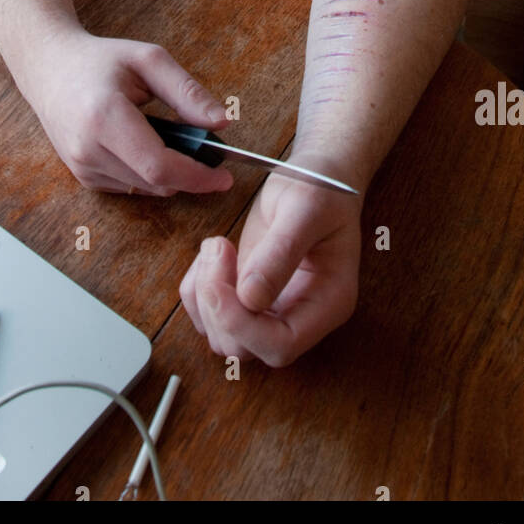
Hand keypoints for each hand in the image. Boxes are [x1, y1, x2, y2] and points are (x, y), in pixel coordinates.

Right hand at [18, 25, 234, 196]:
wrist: (49, 67)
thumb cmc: (99, 60)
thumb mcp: (149, 60)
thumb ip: (187, 92)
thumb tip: (221, 123)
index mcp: (104, 117)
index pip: (160, 165)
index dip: (197, 176)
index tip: (224, 177)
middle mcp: (88, 149)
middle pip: (156, 182)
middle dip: (190, 174)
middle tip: (210, 153)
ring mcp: (82, 167)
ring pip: (145, 188)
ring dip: (170, 174)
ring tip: (176, 140)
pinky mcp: (82, 176)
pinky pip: (129, 187)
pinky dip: (148, 174)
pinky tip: (149, 146)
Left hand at [179, 171, 361, 365]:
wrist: (316, 175)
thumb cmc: (321, 187)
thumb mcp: (305, 208)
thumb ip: (281, 251)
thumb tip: (249, 297)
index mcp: (328, 303)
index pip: (282, 345)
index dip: (244, 325)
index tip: (225, 281)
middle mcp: (300, 316)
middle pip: (246, 348)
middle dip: (219, 305)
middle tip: (218, 249)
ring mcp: (271, 311)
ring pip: (223, 337)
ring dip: (204, 297)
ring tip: (216, 247)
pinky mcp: (246, 298)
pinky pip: (209, 316)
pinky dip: (196, 291)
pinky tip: (210, 255)